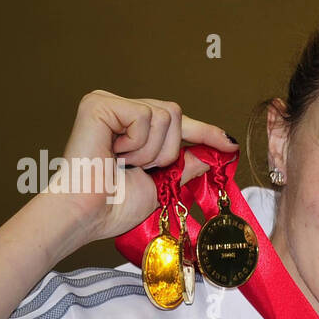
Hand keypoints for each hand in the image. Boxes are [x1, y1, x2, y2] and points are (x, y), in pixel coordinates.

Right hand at [49, 90, 237, 247]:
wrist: (89, 215)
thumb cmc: (115, 204)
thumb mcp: (162, 183)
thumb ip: (185, 164)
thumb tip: (214, 153)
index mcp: (132, 128)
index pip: (177, 122)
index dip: (205, 132)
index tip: (229, 144)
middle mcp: (119, 110)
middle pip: (176, 114)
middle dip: (169, 150)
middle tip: (140, 169)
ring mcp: (108, 103)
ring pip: (165, 114)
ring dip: (152, 151)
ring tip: (124, 164)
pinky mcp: (98, 103)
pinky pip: (145, 116)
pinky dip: (138, 144)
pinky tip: (114, 154)